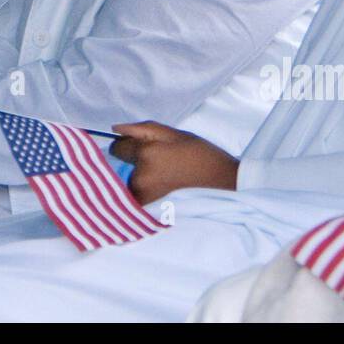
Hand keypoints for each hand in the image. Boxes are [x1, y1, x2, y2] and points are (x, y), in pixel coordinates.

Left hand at [109, 121, 238, 205]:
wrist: (227, 189)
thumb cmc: (203, 158)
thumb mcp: (177, 135)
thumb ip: (143, 130)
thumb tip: (116, 128)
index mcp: (147, 154)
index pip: (118, 148)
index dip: (130, 146)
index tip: (143, 150)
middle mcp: (140, 178)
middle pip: (123, 168)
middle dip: (137, 166)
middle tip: (165, 167)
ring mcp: (143, 199)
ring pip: (129, 185)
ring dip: (142, 182)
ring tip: (169, 181)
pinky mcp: (149, 214)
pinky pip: (137, 201)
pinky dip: (147, 196)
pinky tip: (167, 194)